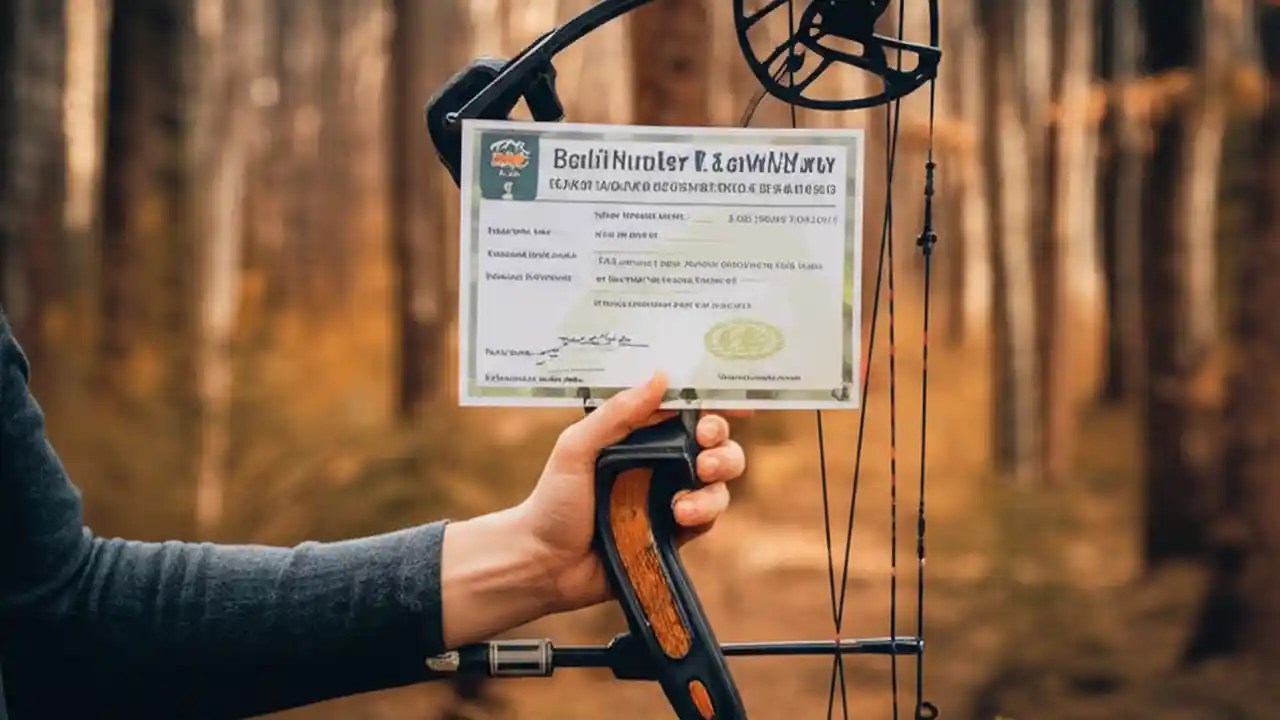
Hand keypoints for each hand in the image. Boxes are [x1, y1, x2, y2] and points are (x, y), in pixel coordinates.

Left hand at [518, 372, 747, 612]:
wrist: (545, 565)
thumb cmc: (552, 502)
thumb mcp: (576, 449)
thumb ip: (616, 414)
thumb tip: (659, 378)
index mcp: (638, 435)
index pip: (684, 411)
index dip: (716, 404)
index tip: (739, 403)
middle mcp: (660, 463)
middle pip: (714, 444)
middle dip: (721, 442)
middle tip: (706, 447)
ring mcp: (670, 498)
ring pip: (719, 480)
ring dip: (719, 476)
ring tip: (695, 484)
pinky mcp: (676, 533)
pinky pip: (708, 517)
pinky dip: (704, 512)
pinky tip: (681, 515)